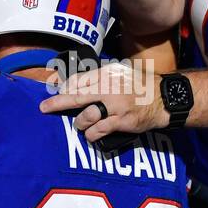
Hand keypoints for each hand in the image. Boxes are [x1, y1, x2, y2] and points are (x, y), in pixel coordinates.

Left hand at [39, 63, 167, 141]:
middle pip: (76, 96)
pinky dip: (91, 134)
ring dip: (79, 123)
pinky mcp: (121, 121)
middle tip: (44, 108)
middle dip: (57, 103)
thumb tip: (76, 84)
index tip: (57, 93)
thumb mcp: (121, 72)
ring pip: (85, 116)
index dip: (64, 88)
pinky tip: (91, 135)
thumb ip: (101, 77)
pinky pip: (98, 130)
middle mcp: (109, 88)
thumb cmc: (140, 85)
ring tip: (80, 124)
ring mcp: (115, 105)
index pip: (78, 81)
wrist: (164, 98)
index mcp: (107, 74)